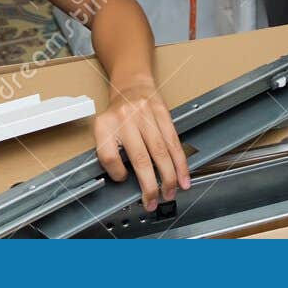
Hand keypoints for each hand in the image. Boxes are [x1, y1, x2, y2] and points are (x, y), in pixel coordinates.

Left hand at [93, 81, 189, 211]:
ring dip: (168, 177)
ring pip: (160, 151)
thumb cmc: (118, 115)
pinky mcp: (163, 113)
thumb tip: (124, 180)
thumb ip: (109, 154)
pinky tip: (183, 176)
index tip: (123, 180)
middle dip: (150, 185)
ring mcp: (146, 115)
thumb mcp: (103, 130)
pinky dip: (180, 162)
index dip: (116, 172)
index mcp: (105, 125)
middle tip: (152, 202)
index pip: (108, 155)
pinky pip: (173, 141)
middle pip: (139, 157)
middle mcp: (125, 119)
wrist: (132, 85)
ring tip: (170, 193)